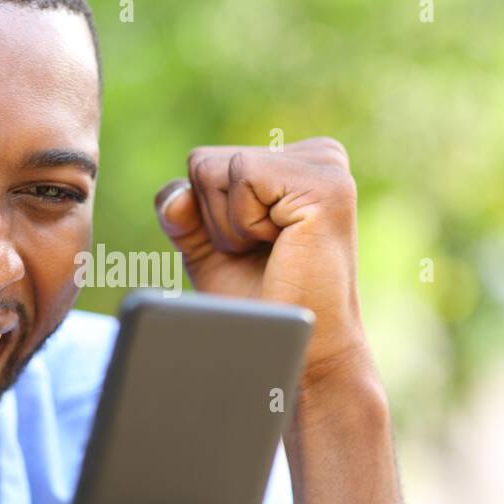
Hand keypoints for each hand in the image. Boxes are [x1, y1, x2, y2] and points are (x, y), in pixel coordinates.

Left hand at [154, 137, 373, 388]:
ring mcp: (326, 165)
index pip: (204, 162)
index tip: (250, 249)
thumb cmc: (259, 302)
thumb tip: (178, 198)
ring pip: (217, 169)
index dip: (204, 217)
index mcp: (295, 161)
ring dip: (229, 226)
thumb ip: (182, 212)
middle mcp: (317, 154)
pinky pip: (242, 175)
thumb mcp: (208, 248)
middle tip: (262, 254)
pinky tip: (281, 244)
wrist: (301, 348)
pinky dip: (244, 222)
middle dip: (214, 220)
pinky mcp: (326, 185)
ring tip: (273, 250)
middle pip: (204, 162)